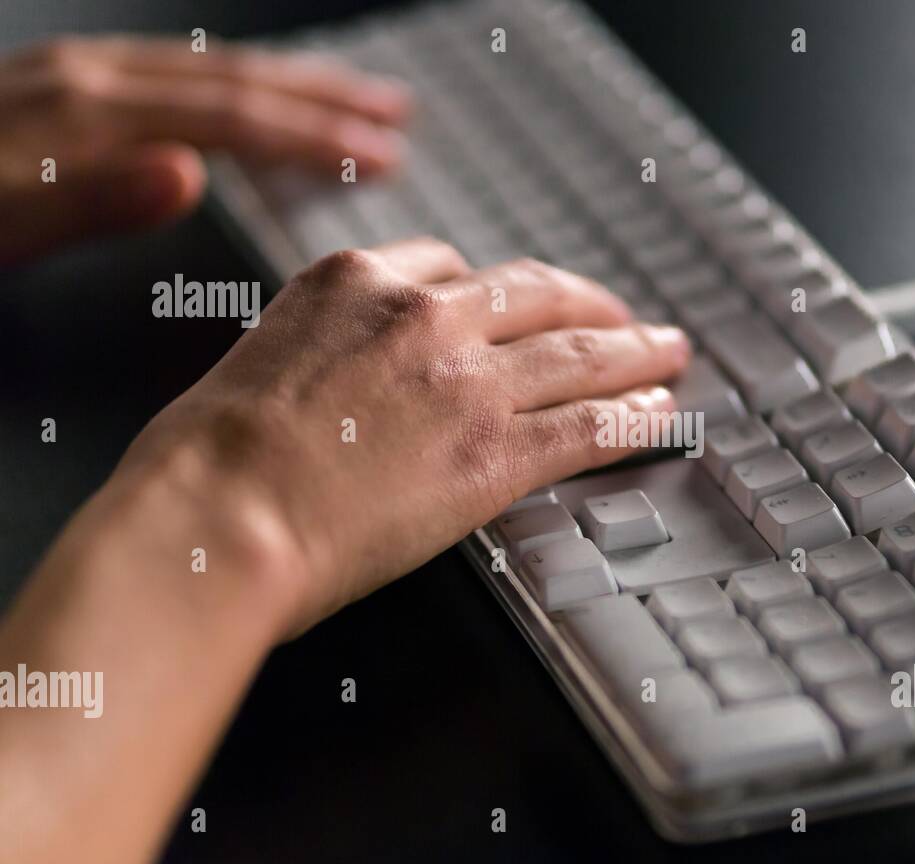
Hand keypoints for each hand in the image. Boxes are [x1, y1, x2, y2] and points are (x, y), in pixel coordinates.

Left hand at [0, 35, 409, 264]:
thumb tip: (191, 174)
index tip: (384, 154)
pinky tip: (242, 107)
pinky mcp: (59, 92)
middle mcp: (86, 80)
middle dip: (325, 99)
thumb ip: (89, 199)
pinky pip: (173, 79)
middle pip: (234, 80)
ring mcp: (73, 78)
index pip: (231, 119)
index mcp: (85, 114)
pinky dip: (230, 91)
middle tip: (398, 115)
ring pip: (208, 73)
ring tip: (348, 101)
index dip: (316, 136)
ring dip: (287, 88)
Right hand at [115, 238, 689, 637]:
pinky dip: (633, 418)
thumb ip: (331, 351)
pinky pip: (588, 424)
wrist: (220, 513)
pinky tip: (657, 415)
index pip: (455, 265)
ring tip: (668, 354)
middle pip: (539, 294)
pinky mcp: (498, 452)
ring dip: (636, 353)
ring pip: (580, 354)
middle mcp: (424, 315)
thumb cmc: (212, 458)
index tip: (527, 303)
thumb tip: (357, 377)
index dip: (505, 290)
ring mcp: (469, 381)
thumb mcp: (266, 360)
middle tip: (623, 316)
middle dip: (591, 303)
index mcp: (359, 282)